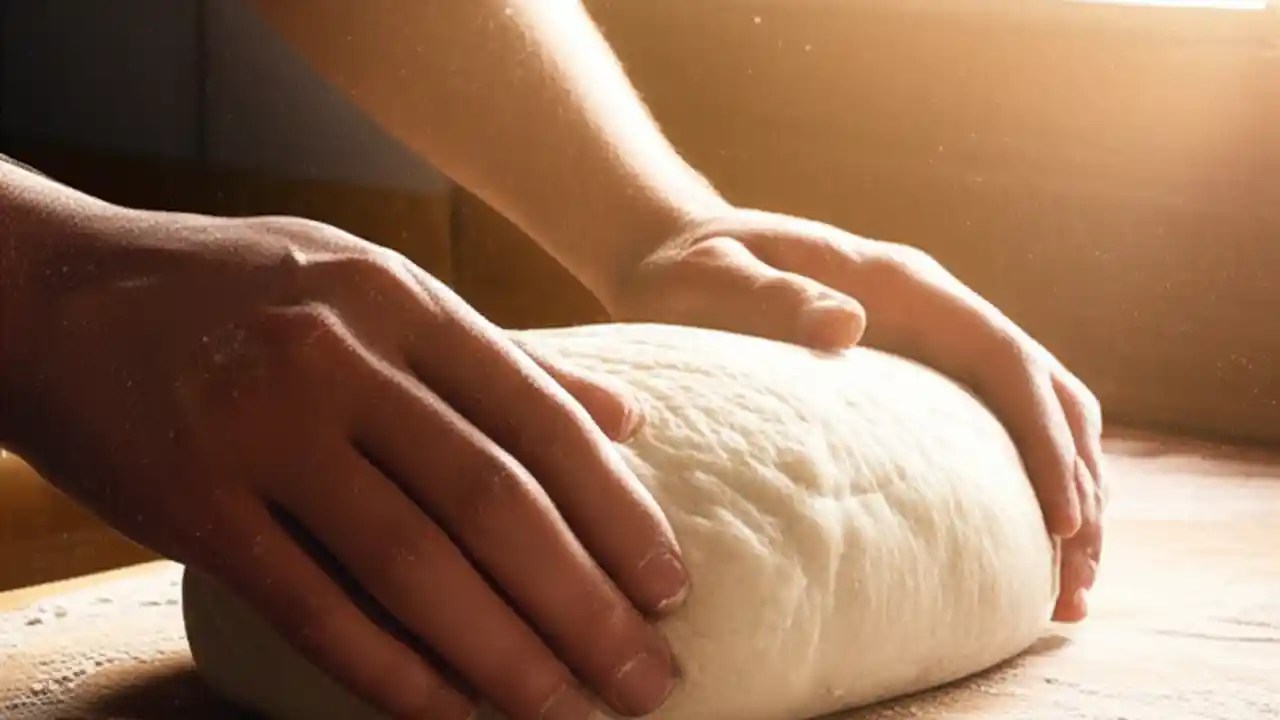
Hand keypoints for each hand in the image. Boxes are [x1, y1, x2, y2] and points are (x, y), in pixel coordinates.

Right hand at [3, 207, 686, 718]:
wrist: (56, 288)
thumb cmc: (239, 289)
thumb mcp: (374, 285)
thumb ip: (501, 358)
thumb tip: (629, 422)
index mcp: (400, 300)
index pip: (539, 419)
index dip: (617, 511)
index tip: (672, 586)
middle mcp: (339, 360)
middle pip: (492, 503)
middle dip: (584, 604)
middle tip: (646, 680)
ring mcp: (261, 433)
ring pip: (411, 566)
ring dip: (503, 655)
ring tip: (569, 710)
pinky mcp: (194, 504)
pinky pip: (309, 607)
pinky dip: (387, 670)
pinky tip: (448, 713)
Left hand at [603, 208, 1103, 622]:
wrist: (675, 254)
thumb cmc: (690, 270)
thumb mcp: (714, 279)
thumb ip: (772, 297)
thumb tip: (849, 327)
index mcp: (901, 284)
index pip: (1002, 356)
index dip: (1044, 437)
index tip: (1063, 517)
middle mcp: (932, 310)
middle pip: (1042, 391)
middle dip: (1076, 481)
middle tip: (1076, 579)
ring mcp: (928, 343)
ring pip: (1031, 412)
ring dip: (1064, 490)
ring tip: (1066, 584)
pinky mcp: (913, 377)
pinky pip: (989, 428)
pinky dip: (1020, 485)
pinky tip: (1018, 547)